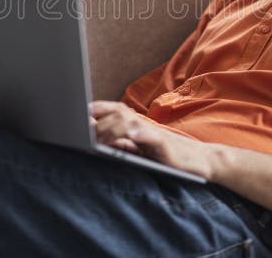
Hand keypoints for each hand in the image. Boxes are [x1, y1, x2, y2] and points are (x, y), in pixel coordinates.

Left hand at [89, 100, 214, 178]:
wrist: (198, 161)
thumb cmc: (165, 156)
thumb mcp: (138, 150)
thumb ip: (120, 143)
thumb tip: (95, 139)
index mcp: (133, 124)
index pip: (110, 110)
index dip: (93, 110)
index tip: (74, 113)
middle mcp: (141, 124)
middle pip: (116, 114)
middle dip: (96, 121)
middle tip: (79, 129)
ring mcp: (153, 132)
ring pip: (128, 123)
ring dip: (111, 128)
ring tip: (96, 137)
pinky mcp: (164, 144)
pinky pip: (150, 137)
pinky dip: (140, 135)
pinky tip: (130, 136)